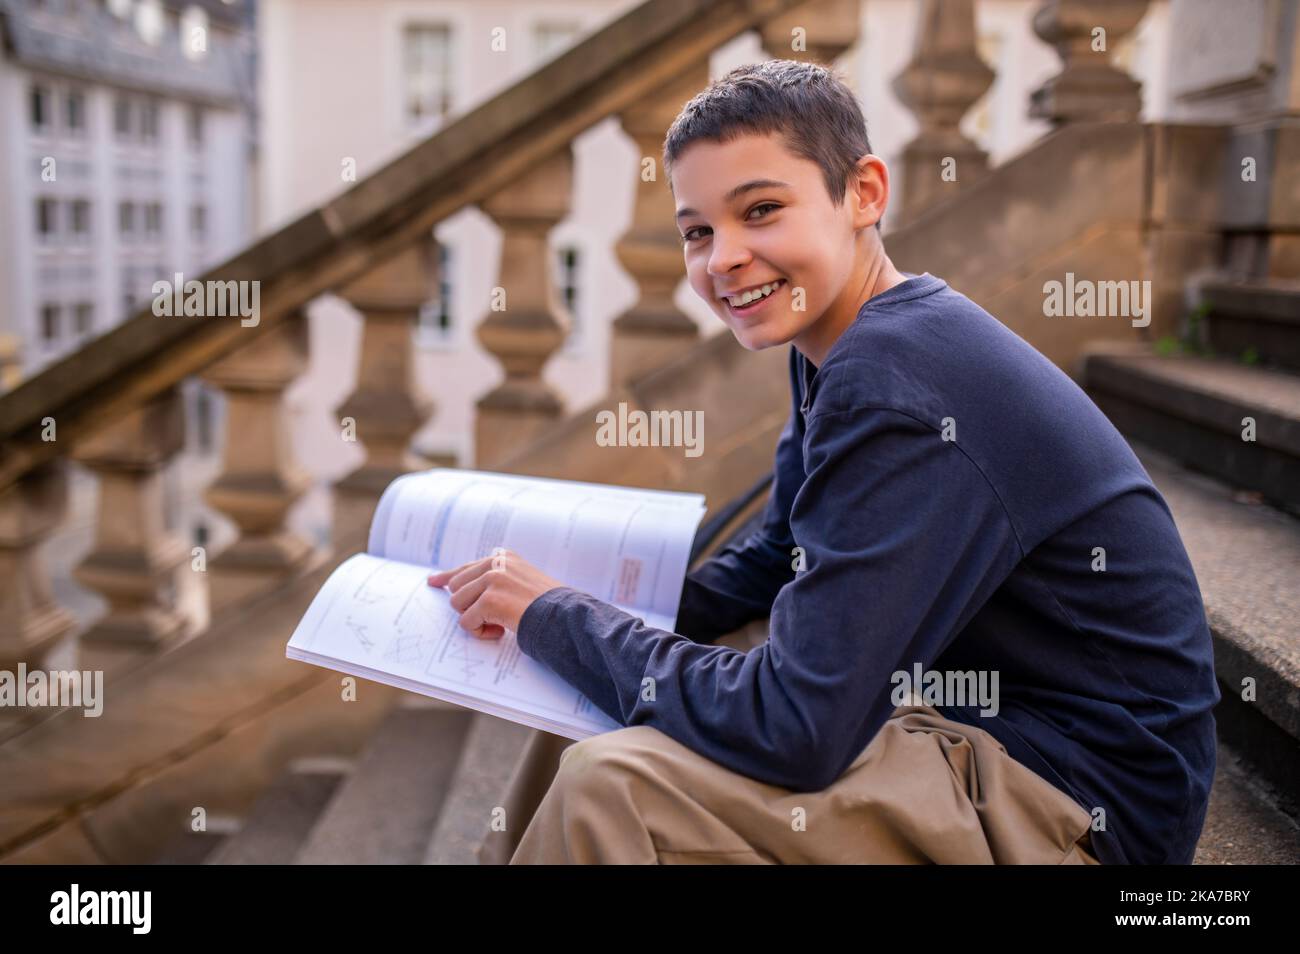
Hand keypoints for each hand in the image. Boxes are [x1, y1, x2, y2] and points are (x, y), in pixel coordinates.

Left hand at [427, 547, 565, 640]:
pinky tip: (502, 630)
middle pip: (456, 587)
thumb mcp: (520, 582)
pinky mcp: (490, 599)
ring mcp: (493, 579)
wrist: (565, 617)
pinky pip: (467, 622)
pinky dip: (481, 632)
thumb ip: (493, 580)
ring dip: (475, 619)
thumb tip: (456, 585)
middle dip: (469, 606)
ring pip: (458, 604)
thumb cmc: (545, 606)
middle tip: (492, 617)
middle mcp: (496, 563)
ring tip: (499, 622)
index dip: (447, 577)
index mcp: (503, 557)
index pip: (466, 567)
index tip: (434, 581)